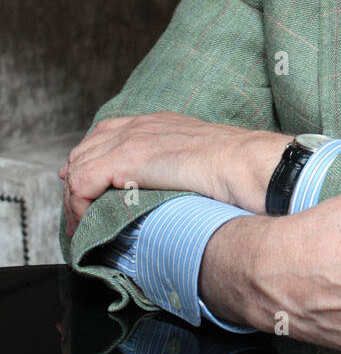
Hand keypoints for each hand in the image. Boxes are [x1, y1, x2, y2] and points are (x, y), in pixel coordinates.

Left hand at [59, 112, 287, 235]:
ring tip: (82, 230)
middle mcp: (142, 125)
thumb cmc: (243, 172)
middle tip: (78, 217)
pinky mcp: (128, 158)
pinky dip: (79, 208)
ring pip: (79, 167)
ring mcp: (134, 139)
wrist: (252, 165)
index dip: (92, 162)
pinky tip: (87, 228)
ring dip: (76, 201)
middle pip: (85, 149)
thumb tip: (175, 192)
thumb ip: (181, 170)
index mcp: (160, 123)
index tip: (87, 193)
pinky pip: (83, 184)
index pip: (108, 134)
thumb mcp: (206, 165)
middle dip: (76, 183)